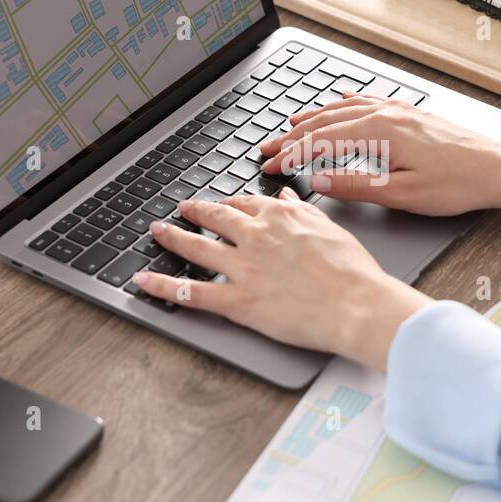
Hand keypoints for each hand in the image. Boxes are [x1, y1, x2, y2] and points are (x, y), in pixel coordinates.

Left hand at [131, 189, 430, 369]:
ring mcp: (242, 268)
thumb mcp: (331, 229)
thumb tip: (287, 197)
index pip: (245, 204)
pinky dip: (163, 285)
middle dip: (194, 212)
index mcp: (281, 217)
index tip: (220, 204)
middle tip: (181, 209)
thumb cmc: (353, 271)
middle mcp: (256, 236)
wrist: (356, 304)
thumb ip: (304, 212)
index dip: (228, 203)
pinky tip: (144, 281)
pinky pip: (190, 291)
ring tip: (157, 232)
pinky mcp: (236, 300)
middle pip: (215, 219)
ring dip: (172, 238)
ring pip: (196, 247)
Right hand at [258, 95, 500, 214]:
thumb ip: (356, 186)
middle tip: (267, 150)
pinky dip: (347, 103)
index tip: (270, 167)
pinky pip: (369, 101)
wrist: (497, 168)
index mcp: (380, 133)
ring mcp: (398, 111)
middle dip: (292, 138)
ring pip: (344, 110)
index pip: (321, 143)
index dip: (291, 156)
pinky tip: (341, 100)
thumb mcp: (402, 194)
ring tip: (291, 126)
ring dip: (314, 119)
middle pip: (326, 123)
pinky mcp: (410, 114)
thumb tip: (320, 181)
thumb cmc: (457, 184)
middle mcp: (386, 114)